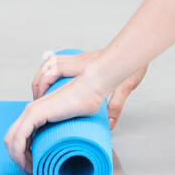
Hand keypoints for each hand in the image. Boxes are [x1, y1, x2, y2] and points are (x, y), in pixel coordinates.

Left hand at [4, 77, 104, 174]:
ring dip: (18, 159)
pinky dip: (19, 153)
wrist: (91, 86)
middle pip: (11, 139)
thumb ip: (66, 128)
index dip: (22, 153)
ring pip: (11, 140)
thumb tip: (71, 144)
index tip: (34, 166)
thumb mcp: (73, 119)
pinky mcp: (35, 114)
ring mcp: (31, 111)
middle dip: (18, 158)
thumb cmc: (87, 100)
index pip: (18, 135)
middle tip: (31, 171)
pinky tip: (28, 163)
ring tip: (31, 170)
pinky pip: (19, 138)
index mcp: (36, 112)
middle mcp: (30, 111)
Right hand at [32, 50, 146, 130]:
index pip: (54, 71)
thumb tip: (108, 124)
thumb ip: (116, 106)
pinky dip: (50, 75)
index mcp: (85, 66)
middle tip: (38, 102)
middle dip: (38, 85)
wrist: (136, 49)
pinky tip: (54, 87)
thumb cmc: (131, 64)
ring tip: (42, 96)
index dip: (43, 87)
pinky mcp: (81, 61)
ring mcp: (78, 59)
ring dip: (42, 80)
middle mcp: (79, 60)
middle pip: (46, 68)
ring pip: (49, 64)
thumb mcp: (124, 86)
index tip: (41, 102)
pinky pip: (57, 64)